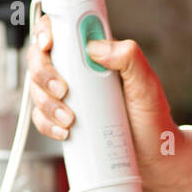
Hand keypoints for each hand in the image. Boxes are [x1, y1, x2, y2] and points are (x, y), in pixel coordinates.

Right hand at [26, 15, 191, 191]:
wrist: (154, 159)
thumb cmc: (154, 120)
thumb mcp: (146, 84)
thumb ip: (130, 57)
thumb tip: (96, 48)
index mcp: (95, 57)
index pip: (60, 32)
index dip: (45, 32)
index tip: (49, 44)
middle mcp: (77, 74)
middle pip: (39, 61)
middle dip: (43, 74)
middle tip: (63, 90)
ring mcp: (69, 99)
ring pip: (37, 92)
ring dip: (47, 105)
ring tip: (71, 119)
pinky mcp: (63, 123)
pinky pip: (41, 120)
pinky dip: (46, 125)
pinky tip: (64, 132)